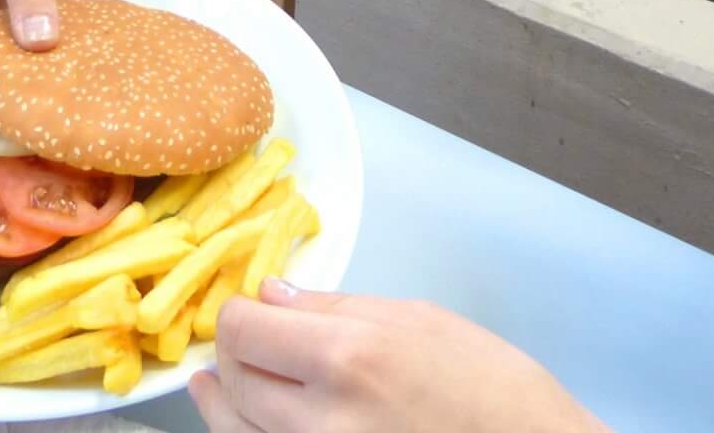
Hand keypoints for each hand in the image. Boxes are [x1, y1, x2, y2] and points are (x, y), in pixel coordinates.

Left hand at [190, 281, 608, 432]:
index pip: (245, 329)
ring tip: (217, 382)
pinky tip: (247, 420)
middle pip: (234, 381)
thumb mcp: (421, 322)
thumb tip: (274, 294)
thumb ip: (338, 308)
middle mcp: (324, 420)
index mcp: (350, 357)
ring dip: (223, 401)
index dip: (237, 313)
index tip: (246, 307)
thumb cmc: (495, 389)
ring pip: (236, 431)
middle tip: (237, 339)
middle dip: (230, 354)